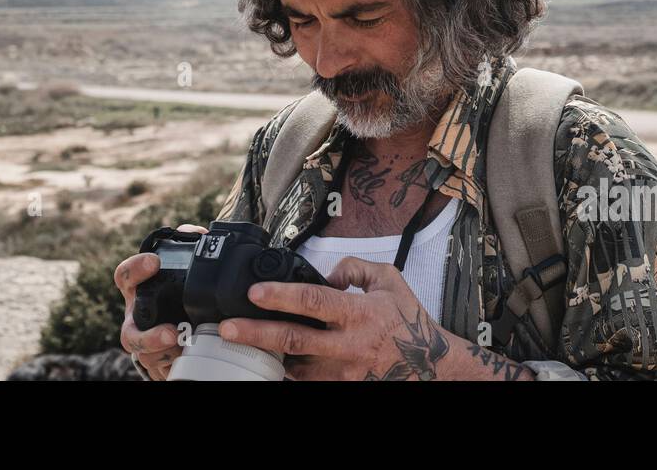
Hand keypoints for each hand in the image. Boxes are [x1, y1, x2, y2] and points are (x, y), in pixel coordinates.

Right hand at [114, 223, 206, 379]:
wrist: (175, 327)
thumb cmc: (175, 294)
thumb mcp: (180, 271)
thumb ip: (188, 247)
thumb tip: (199, 234)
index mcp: (139, 291)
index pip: (125, 277)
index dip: (135, 269)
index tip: (153, 261)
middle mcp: (137, 319)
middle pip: (129, 332)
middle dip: (148, 335)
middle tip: (172, 332)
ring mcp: (145, 344)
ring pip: (145, 357)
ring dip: (164, 357)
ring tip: (183, 350)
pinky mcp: (157, 362)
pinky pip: (159, 369)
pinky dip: (173, 365)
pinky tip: (187, 358)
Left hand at [218, 257, 481, 379]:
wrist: (429, 364)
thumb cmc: (406, 319)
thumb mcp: (388, 280)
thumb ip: (354, 268)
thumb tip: (326, 274)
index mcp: (359, 313)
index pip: (313, 302)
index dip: (281, 296)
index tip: (254, 292)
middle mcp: (349, 345)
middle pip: (294, 340)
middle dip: (256, 334)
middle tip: (227, 329)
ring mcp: (344, 372)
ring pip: (295, 367)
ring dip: (266, 357)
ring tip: (240, 346)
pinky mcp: (342, 387)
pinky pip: (307, 382)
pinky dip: (287, 373)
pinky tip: (270, 363)